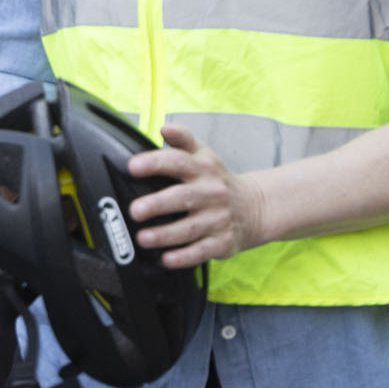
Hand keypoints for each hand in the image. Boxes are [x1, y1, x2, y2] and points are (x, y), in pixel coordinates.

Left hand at [126, 124, 272, 266]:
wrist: (255, 208)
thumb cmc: (219, 180)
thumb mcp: (204, 155)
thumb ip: (183, 139)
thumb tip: (164, 128)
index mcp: (203, 169)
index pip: (178, 161)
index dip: (155, 162)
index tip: (133, 166)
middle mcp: (211, 193)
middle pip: (183, 197)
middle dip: (158, 204)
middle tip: (135, 210)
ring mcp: (217, 219)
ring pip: (190, 228)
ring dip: (165, 234)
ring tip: (143, 238)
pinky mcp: (222, 242)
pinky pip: (202, 251)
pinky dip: (184, 257)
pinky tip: (167, 259)